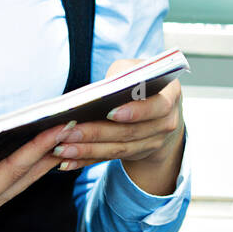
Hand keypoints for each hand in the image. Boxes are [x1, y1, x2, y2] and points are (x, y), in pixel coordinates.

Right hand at [0, 120, 77, 231]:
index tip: (57, 130)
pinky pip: (5, 187)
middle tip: (74, 125)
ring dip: (40, 162)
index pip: (8, 174)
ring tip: (62, 138)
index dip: (35, 151)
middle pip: (23, 179)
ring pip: (17, 185)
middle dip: (50, 153)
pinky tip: (29, 159)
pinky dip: (23, 171)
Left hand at [50, 57, 184, 191]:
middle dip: (96, 133)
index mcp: (170, 96)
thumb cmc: (143, 83)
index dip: (135, 111)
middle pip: (129, 132)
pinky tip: (66, 162)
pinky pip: (109, 159)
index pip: (157, 107)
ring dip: (87, 150)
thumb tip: (103, 89)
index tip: (110, 113)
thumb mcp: (136, 70)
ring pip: (117, 149)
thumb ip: (122, 74)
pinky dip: (86, 160)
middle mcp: (165, 123)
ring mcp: (152, 142)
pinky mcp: (135, 154)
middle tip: (69, 131)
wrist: (160, 111)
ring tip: (62, 147)